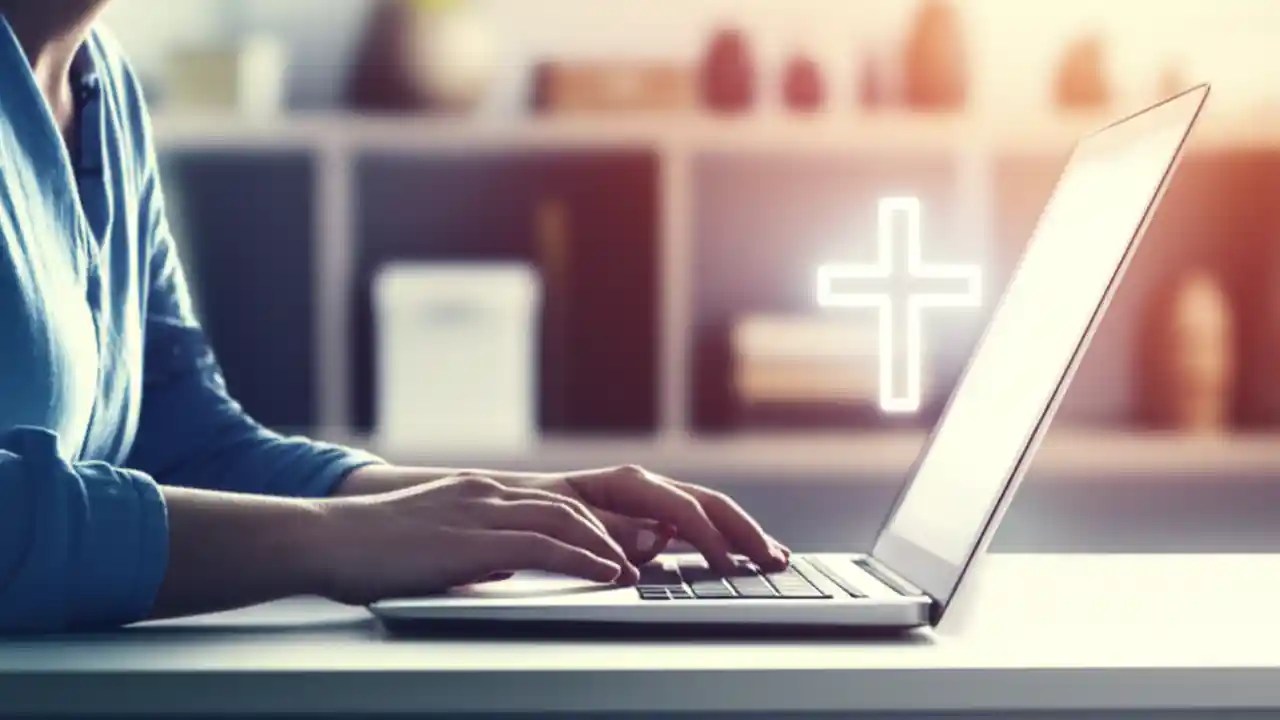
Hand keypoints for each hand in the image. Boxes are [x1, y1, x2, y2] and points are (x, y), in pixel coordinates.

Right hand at [315, 473, 638, 605]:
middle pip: (570, 506)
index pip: (552, 501)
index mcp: (477, 491)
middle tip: (641, 554)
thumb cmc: (369, 549)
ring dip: (605, 547)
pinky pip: (543, 546)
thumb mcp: (434, 541)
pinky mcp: (471, 540)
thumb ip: (474, 547)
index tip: (622, 542)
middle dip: (612, 532)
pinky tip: (602, 573)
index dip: (594, 522)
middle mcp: (486, 492)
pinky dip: (581, 559)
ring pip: (565, 522)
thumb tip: (506, 567)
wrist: (325, 539)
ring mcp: (479, 512)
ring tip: (628, 570)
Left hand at [516, 465, 789, 574]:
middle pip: (706, 504)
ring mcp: (644, 500)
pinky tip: (734, 553)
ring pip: (704, 511)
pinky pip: (689, 523)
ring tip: (770, 554)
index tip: (730, 565)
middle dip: (744, 531)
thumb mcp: (562, 520)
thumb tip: (658, 536)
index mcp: (625, 482)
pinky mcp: (641, 516)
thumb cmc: (529, 513)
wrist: (500, 506)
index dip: (710, 537)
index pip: (682, 509)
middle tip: (776, 559)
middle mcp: (640, 486)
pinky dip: (717, 536)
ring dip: (739, 533)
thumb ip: (611, 528)